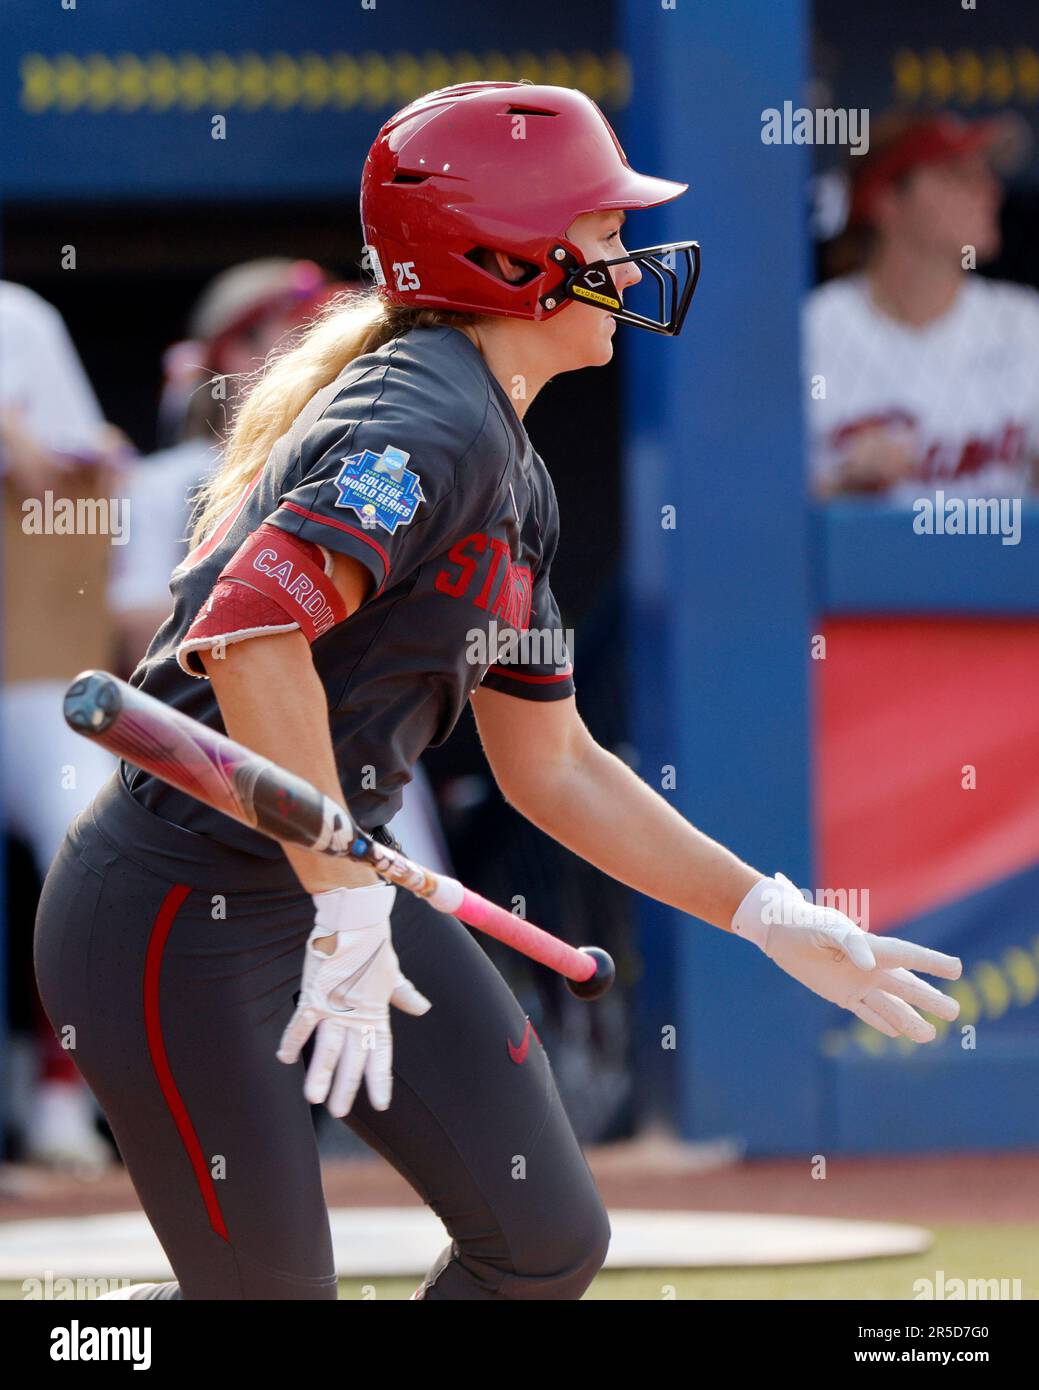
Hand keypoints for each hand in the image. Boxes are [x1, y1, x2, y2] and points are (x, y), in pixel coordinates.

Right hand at [276, 881, 431, 1115]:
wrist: (357, 919)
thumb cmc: (375, 945)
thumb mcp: (392, 973)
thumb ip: (403, 995)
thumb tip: (423, 1008)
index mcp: (376, 1013)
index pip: (380, 1054)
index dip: (379, 1079)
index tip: (381, 1104)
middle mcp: (357, 1015)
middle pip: (351, 1058)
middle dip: (345, 1087)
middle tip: (338, 1111)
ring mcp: (335, 1007)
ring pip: (327, 1048)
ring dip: (320, 1074)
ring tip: (314, 1099)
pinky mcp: (315, 994)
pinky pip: (302, 1023)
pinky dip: (292, 1039)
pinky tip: (284, 1058)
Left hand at [731, 873, 961, 1041]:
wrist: (780, 930)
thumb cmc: (804, 922)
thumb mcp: (825, 927)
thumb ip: (850, 942)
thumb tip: (869, 965)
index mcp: (870, 945)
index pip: (907, 955)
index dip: (932, 962)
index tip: (957, 969)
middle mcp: (869, 966)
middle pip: (906, 986)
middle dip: (930, 999)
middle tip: (956, 1011)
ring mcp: (857, 982)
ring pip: (891, 1005)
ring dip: (910, 1020)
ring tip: (930, 1036)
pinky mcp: (842, 994)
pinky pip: (866, 1012)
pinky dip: (882, 1023)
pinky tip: (898, 1034)